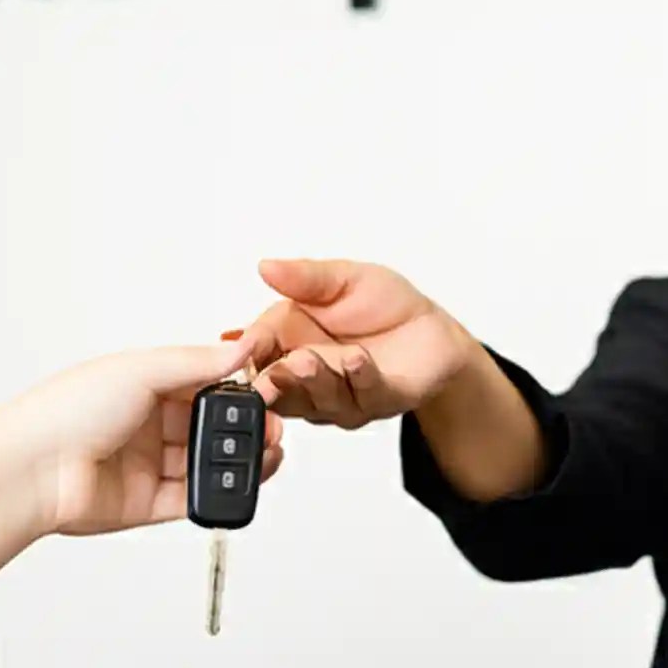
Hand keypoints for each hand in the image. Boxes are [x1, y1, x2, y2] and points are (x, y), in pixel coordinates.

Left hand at [15, 338, 283, 535]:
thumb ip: (197, 362)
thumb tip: (242, 348)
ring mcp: (147, 466)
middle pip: (211, 427)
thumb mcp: (141, 369)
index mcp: (143, 386)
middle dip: (245, 429)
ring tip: (266, 456)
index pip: (203, 385)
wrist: (30, 470)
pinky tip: (239, 485)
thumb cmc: (66, 411)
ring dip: (239, 461)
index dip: (237, 389)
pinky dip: (218, 494)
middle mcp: (146, 426)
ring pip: (207, 464)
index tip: (266, 390)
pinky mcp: (146, 504)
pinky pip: (192, 499)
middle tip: (272, 428)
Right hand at [239, 259, 476, 429]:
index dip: (245, 353)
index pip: (257, 351)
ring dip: (314, 380)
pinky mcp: (377, 401)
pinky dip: (359, 378)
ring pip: (319, 397)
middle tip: (272, 367)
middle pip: (281, 386)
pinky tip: (356, 360)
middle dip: (275, 380)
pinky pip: (364, 395)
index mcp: (290, 340)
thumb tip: (266, 266)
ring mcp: (341, 394)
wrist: (433, 330)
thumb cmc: (385, 304)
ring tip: (308, 359)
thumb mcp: (342, 279)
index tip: (234, 351)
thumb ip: (305, 278)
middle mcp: (310, 373)